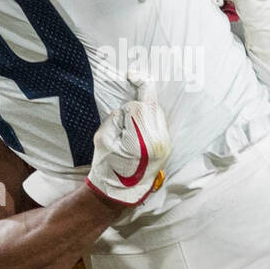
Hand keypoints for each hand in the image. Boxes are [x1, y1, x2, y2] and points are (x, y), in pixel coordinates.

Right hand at [87, 82, 170, 206]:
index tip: (132, 75)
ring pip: (158, 114)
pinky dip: (151, 120)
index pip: (143, 102)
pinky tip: (139, 128)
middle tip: (125, 110)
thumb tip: (125, 108)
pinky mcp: (167, 148)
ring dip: (145, 111)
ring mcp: (165, 144)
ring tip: (131, 125)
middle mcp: (158, 140)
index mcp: (142, 137)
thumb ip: (115, 118)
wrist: (119, 193)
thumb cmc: (106, 166)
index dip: (138, 83)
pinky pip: (161, 124)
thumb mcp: (103, 138)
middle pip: (152, 105)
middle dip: (138, 102)